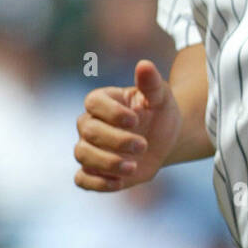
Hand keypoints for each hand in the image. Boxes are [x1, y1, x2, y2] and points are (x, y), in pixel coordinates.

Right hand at [74, 59, 182, 191]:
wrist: (164, 140)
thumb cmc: (159, 113)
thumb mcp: (161, 97)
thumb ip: (151, 83)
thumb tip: (144, 65)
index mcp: (102, 101)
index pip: (93, 103)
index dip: (111, 113)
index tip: (135, 120)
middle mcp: (89, 124)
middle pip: (89, 132)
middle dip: (116, 141)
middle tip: (143, 145)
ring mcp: (89, 148)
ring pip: (82, 155)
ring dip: (106, 163)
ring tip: (133, 167)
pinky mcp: (93, 171)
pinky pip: (82, 179)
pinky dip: (96, 183)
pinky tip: (119, 182)